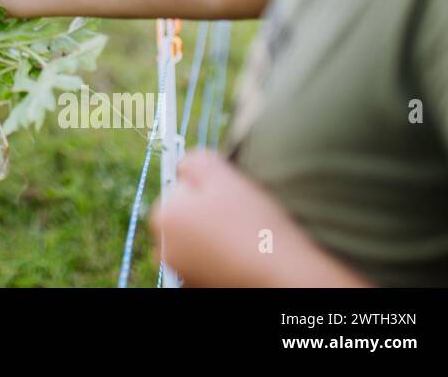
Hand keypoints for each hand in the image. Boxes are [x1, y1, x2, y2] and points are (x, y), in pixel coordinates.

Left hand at [149, 149, 369, 286]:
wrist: (284, 277)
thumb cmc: (254, 224)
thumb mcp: (222, 174)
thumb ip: (193, 160)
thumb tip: (182, 167)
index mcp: (163, 218)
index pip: (180, 190)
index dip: (208, 190)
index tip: (232, 199)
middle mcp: (164, 249)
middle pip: (185, 218)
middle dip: (207, 214)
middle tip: (240, 218)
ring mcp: (181, 273)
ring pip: (197, 242)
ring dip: (214, 238)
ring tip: (245, 239)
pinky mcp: (199, 288)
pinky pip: (209, 265)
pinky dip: (222, 260)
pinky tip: (245, 258)